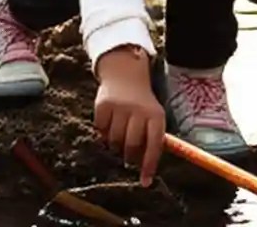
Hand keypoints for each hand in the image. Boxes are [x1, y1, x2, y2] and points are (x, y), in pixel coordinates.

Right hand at [94, 46, 163, 186]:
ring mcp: (120, 107)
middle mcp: (139, 110)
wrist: (125, 74)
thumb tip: (146, 171)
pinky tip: (109, 122)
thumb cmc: (142, 104)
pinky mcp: (103, 105)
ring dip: (116, 144)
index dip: (149, 165)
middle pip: (132, 146)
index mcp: (156, 115)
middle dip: (130, 156)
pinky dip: (103, 132)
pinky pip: (101, 131)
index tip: (145, 182)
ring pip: (114, 141)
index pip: (154, 145)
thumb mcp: (154, 116)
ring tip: (120, 133)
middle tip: (129, 155)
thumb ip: (152, 139)